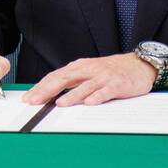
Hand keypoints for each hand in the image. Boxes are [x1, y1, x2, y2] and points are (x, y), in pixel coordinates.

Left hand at [25, 52, 167, 106]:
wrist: (139, 64)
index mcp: (79, 67)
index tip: (28, 98)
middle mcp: (88, 70)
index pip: (55, 76)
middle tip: (35, 101)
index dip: (41, 87)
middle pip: (64, 79)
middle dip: (48, 90)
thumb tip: (51, 94)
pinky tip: (89, 103)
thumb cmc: (111, 71)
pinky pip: (106, 91)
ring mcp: (103, 77)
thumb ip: (72, 82)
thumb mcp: (88, 72)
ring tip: (59, 104)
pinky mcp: (117, 84)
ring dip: (71, 95)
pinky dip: (97, 96)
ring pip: (84, 86)